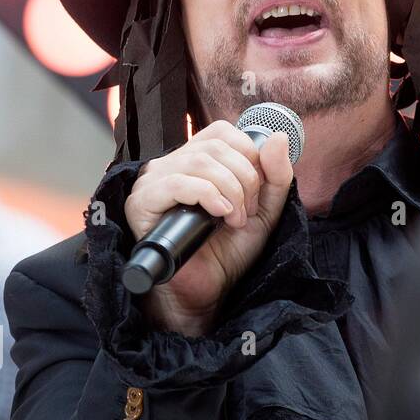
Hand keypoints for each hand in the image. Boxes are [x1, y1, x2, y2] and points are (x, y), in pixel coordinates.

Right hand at [123, 120, 293, 335]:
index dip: (248, 157)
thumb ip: (276, 174)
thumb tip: (278, 137)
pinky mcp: (141, 203)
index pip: (222, 132)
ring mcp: (153, 182)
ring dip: (229, 191)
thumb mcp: (266, 208)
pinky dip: (206, 195)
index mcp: (196, 158)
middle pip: (215, 147)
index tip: (255, 193)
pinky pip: (175, 183)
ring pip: (199, 162)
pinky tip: (218, 215)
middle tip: (246, 213)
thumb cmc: (231, 249)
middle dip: (244, 180)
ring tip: (233, 220)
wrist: (211, 287)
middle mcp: (171, 164)